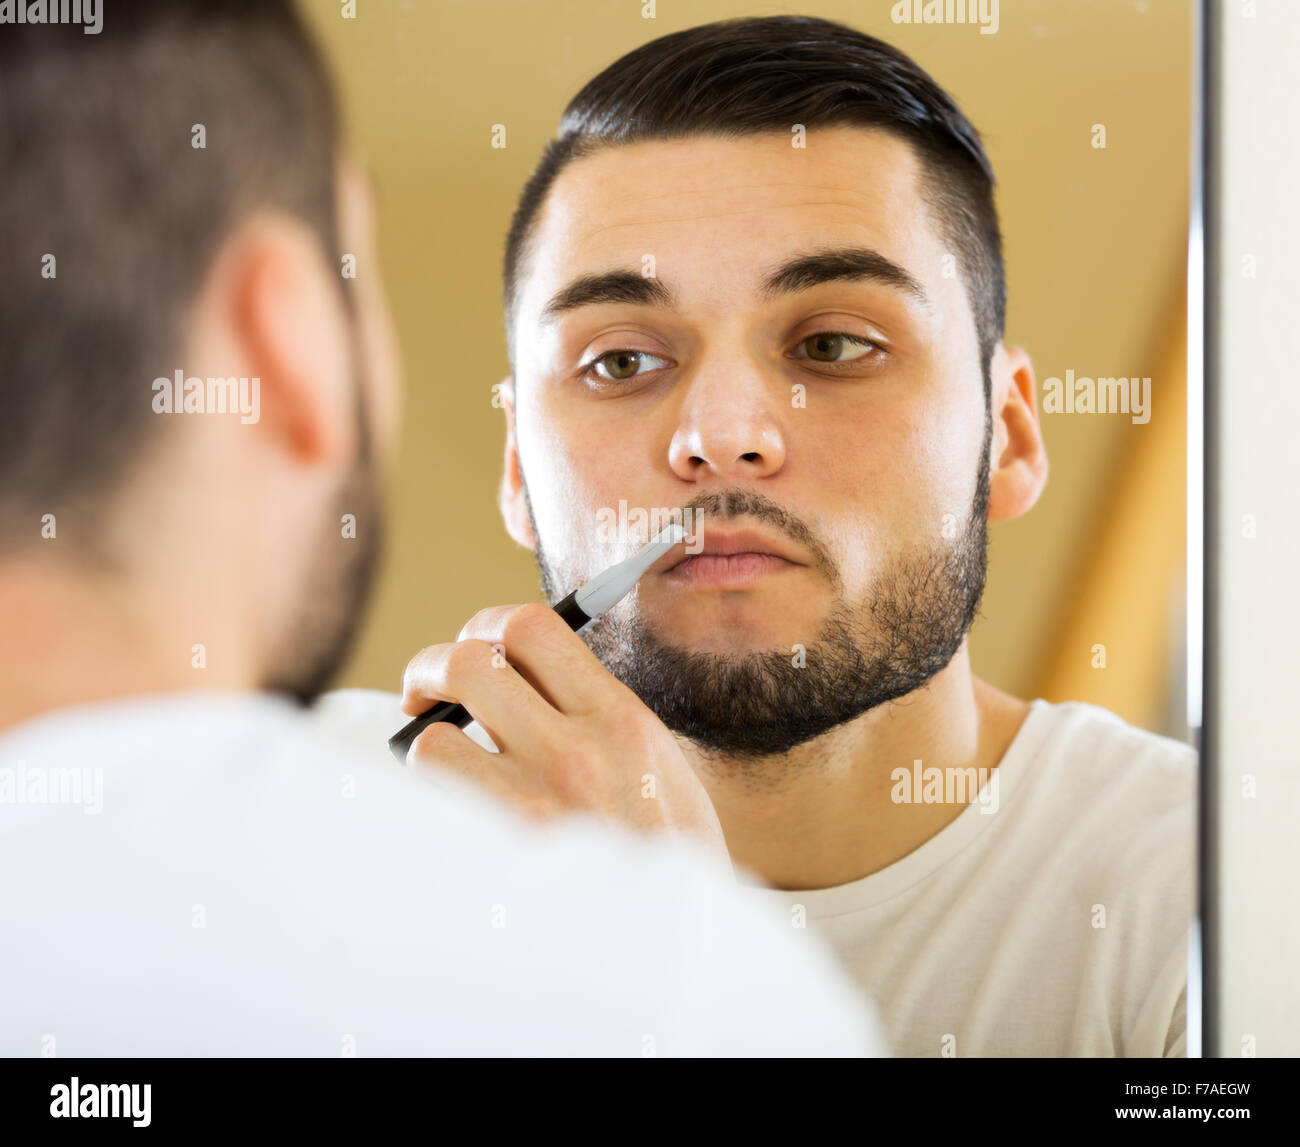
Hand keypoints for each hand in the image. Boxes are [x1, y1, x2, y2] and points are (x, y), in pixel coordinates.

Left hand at [399, 603, 729, 866]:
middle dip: (434, 664)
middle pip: (472, 660)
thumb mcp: (660, 767)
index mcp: (622, 722)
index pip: (533, 627)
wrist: (675, 945)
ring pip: (436, 733)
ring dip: (429, 740)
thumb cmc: (665, 856)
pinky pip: (434, 796)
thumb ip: (597, 713)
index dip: (488, 624)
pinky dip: (431, 793)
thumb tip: (521, 672)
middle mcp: (579, 753)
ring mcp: (537, 806)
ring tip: (444, 760)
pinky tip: (451, 808)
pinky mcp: (504, 855)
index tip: (480, 645)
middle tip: (427, 690)